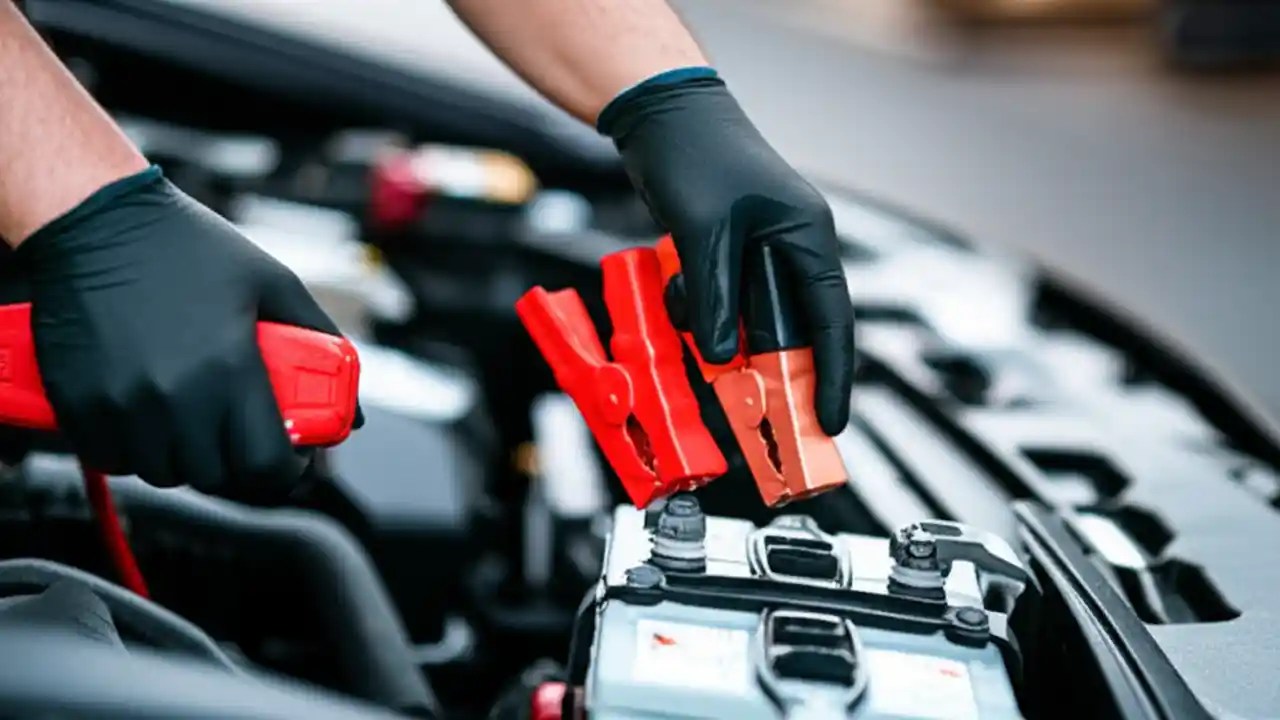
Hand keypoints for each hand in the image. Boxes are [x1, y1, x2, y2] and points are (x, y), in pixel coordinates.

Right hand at [14, 168, 357, 496]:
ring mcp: (121, 406)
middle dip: (238, 463)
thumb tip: (354, 412)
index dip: (285, 470)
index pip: (264, 466)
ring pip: (164, 473)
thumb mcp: (273, 283)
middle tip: (242, 433)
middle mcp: (173, 397)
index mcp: (228, 369)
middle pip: (216, 478)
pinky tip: (149, 414)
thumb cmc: (187, 245)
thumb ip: (322, 344)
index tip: (289, 458)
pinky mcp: (77, 406)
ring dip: (186, 458)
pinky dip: (136, 450)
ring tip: (194, 417)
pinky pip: (114, 458)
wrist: (93, 219)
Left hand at [600, 74, 855, 433]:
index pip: (831, 321)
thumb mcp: (703, 229)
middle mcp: (793, 247)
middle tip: (755, 415)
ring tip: (692, 326)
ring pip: (750, 318)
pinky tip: (674, 290)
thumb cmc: (694, 154)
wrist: (658, 114)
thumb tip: (719, 357)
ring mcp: (760, 251)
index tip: (828, 425)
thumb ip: (714, 296)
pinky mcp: (727, 253)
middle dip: (767, 366)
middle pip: (791, 328)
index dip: (831, 377)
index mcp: (808, 236)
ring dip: (720, 332)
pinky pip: (722, 302)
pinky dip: (700, 310)